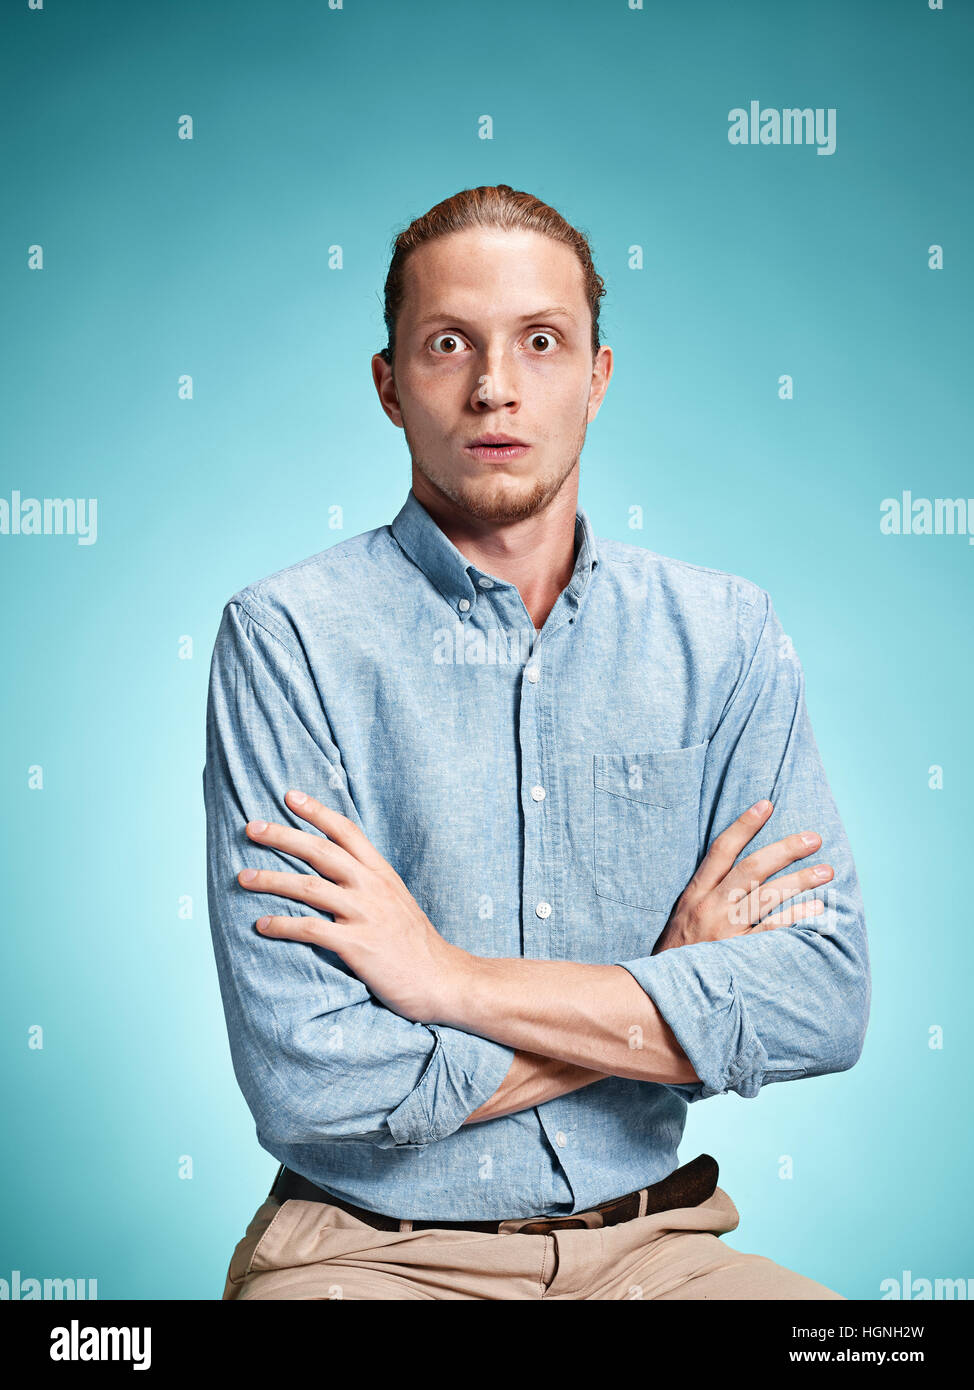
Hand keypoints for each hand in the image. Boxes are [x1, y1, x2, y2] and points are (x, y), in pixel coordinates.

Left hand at [237, 789, 469, 1021]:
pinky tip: (262, 925)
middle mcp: (372, 887)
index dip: (317, 811)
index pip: (346, 831)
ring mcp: (365, 914)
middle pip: (320, 851)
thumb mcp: (397, 901)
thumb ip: (370, 884)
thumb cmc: (416, 945)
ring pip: (309, 887)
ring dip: (272, 880)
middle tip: (251, 827)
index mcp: (382, 874)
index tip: (290, 796)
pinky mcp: (357, 945)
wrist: (443, 979)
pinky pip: (311, 929)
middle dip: (282, 836)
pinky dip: (282, 925)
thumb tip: (337, 874)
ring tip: (243, 877)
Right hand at [652, 800, 832, 952]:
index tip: (767, 804)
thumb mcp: (682, 918)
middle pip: (752, 868)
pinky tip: (816, 908)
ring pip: (767, 895)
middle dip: (785, 849)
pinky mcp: (737, 955)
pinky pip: (772, 931)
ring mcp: (724, 931)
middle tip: (814, 838)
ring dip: (800, 880)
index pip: (721, 850)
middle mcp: (710, 907)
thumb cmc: (676, 956)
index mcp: (695, 894)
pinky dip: (795, 917)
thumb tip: (740, 876)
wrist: (658, 994)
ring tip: (826, 871)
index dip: (744, 825)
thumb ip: (706, 896)